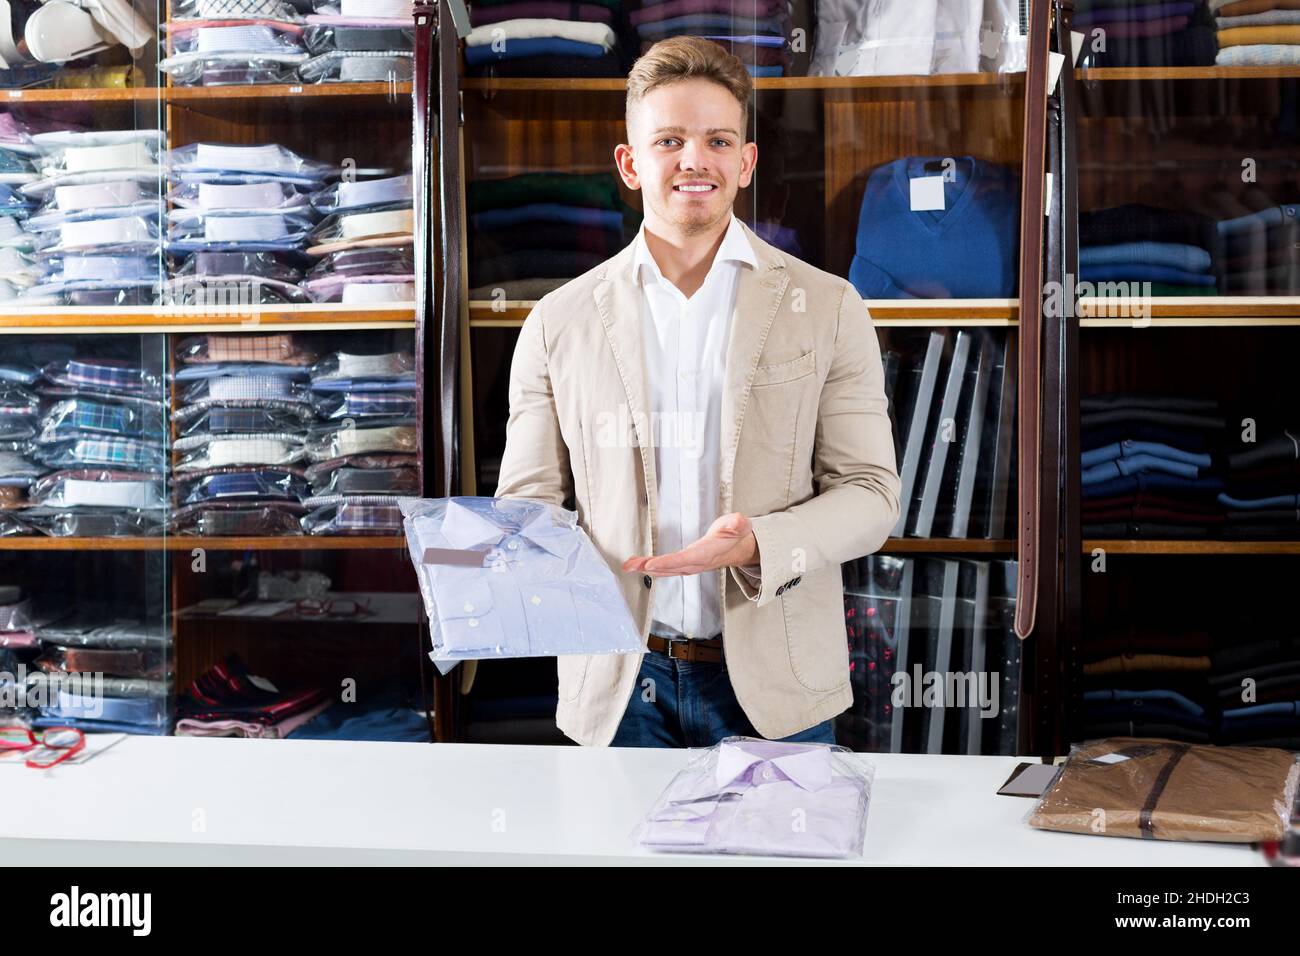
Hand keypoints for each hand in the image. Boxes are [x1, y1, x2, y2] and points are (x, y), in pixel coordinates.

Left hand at [622, 512, 758, 576]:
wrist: (738, 548)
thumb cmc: (735, 534)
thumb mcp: (740, 525)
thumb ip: (737, 524)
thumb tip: (738, 522)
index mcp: (708, 554)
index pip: (686, 559)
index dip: (668, 562)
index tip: (651, 564)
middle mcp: (696, 563)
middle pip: (671, 567)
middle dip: (650, 567)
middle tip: (631, 565)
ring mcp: (689, 566)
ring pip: (666, 570)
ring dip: (645, 568)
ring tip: (628, 565)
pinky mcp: (684, 565)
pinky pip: (666, 568)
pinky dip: (650, 568)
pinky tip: (637, 565)